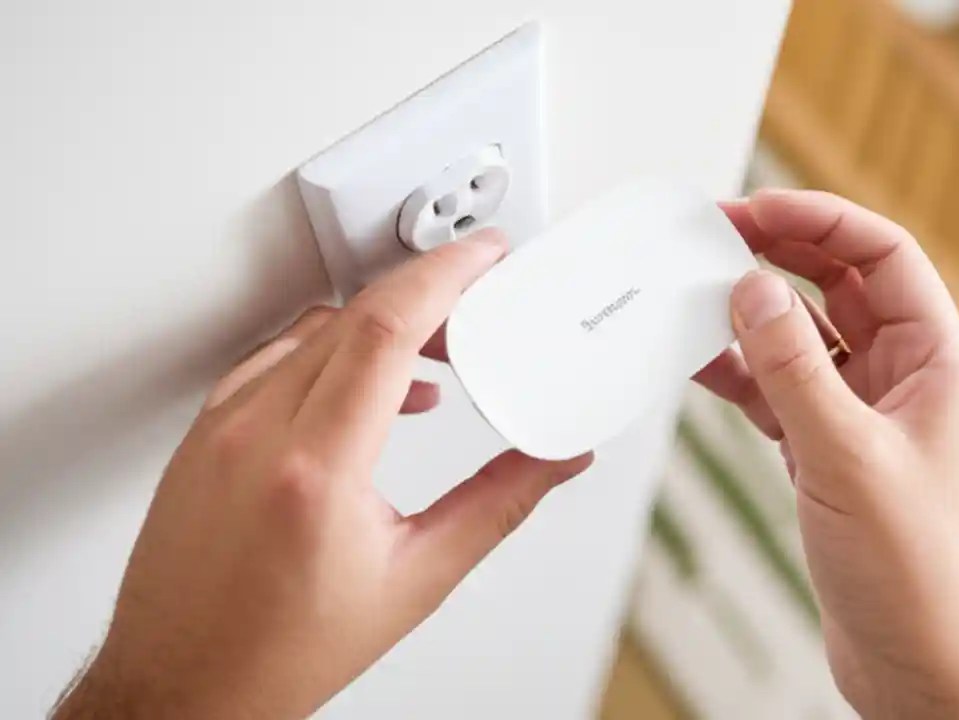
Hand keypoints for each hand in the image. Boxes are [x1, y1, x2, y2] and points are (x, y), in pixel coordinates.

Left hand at [53, 230, 592, 719]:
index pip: (384, 328)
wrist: (184, 688)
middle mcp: (255, 434)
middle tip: (478, 302)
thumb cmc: (278, 653)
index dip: (444, 276)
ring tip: (435, 355)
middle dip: (427, 293)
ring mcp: (219, 429)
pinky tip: (366, 383)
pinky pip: (274, 358)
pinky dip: (331, 350)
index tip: (484, 256)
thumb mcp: (415, 579)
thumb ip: (498, 505)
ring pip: (311, 329)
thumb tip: (556, 460)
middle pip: (353, 315)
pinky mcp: (203, 434)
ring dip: (380, 323)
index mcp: (315, 469)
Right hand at [697, 190, 958, 717]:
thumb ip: (796, 369)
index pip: (882, 256)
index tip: (757, 209)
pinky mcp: (831, 451)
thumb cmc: (918, 575)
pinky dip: (742, 372)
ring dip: (755, 314)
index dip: (820, 221)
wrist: (916, 661)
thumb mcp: (848, 456)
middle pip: (840, 285)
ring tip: (700, 292)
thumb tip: (754, 293)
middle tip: (718, 235)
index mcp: (935, 362)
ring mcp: (865, 414)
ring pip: (805, 336)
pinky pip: (782, 389)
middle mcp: (904, 379)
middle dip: (780, 254)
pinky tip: (703, 362)